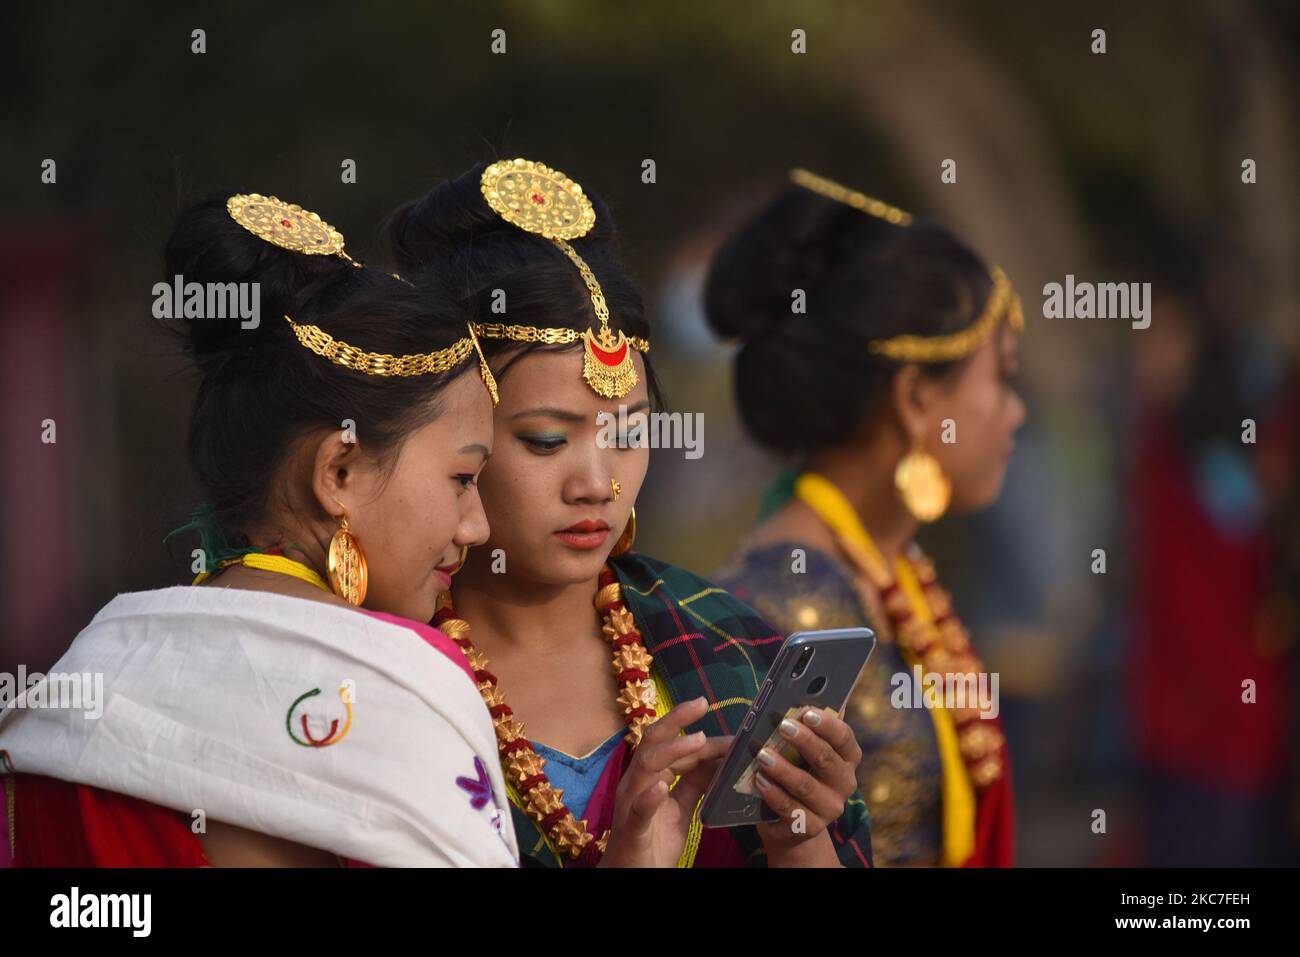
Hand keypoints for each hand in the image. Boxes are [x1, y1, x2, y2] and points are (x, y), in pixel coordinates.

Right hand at [600, 697, 729, 866]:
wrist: (632, 876)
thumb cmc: (653, 841)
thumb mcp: (681, 808)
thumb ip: (695, 783)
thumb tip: (717, 759)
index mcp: (648, 776)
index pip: (671, 745)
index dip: (699, 737)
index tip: (729, 734)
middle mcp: (636, 783)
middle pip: (652, 741)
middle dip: (676, 720)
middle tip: (702, 703)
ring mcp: (631, 804)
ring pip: (646, 766)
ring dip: (672, 750)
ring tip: (698, 740)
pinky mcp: (632, 829)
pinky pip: (638, 810)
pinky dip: (650, 797)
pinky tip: (662, 788)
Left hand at [753, 706, 861, 865]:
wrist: (792, 820)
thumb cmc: (798, 770)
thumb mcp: (803, 750)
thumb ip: (807, 726)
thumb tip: (807, 692)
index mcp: (848, 758)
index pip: (844, 738)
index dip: (826, 724)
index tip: (806, 711)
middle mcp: (845, 783)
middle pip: (826, 760)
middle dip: (804, 741)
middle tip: (782, 726)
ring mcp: (829, 808)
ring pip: (806, 785)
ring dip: (783, 768)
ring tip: (762, 755)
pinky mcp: (810, 828)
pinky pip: (790, 809)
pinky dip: (773, 793)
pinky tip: (760, 781)